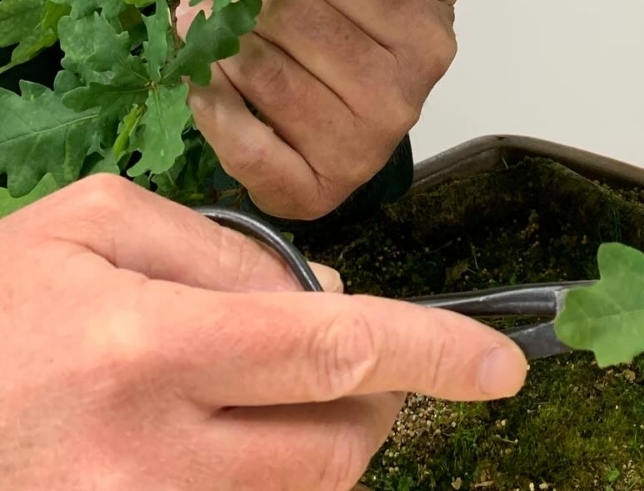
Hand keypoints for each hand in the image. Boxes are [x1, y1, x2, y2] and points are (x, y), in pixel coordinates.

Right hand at [0, 175, 526, 490]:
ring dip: (328, 443)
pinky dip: (273, 480)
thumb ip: (225, 246)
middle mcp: (144, 458)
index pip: (332, 351)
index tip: (500, 365)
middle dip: (379, 398)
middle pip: (334, 447)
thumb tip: (327, 289)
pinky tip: (237, 436)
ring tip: (281, 391)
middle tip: (358, 355)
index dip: (432, 354)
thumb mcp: (99, 222)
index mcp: (146, 349)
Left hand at [184, 0, 527, 219]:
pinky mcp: (308, 191)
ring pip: (258, 69)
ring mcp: (356, 151)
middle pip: (290, 16)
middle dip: (251, 7)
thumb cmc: (370, 54)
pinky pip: (237, 135)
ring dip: (220, 50)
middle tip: (240, 14)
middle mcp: (401, 99)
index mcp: (429, 42)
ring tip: (222, 47)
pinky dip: (208, 103)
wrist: (342, 146)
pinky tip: (211, 88)